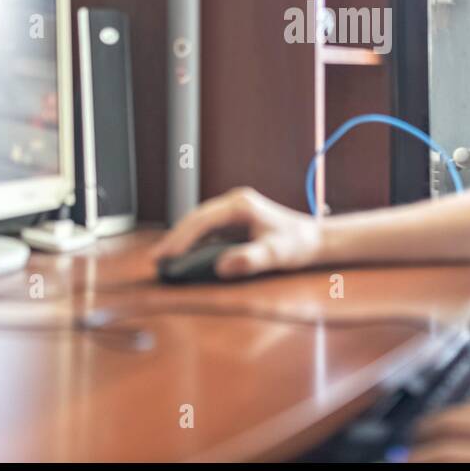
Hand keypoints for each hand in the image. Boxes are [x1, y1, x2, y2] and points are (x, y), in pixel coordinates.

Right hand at [148, 187, 321, 279]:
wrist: (313, 240)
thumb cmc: (296, 245)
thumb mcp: (276, 255)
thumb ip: (250, 260)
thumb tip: (221, 267)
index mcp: (241, 205)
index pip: (203, 220)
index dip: (182, 237)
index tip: (167, 254)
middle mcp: (233, 203)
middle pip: (195, 218)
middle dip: (175, 238)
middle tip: (156, 259)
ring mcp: (232, 210)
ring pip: (198, 222)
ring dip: (181, 239)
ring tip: (163, 259)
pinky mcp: (232, 221)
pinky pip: (206, 230)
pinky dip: (192, 242)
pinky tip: (182, 256)